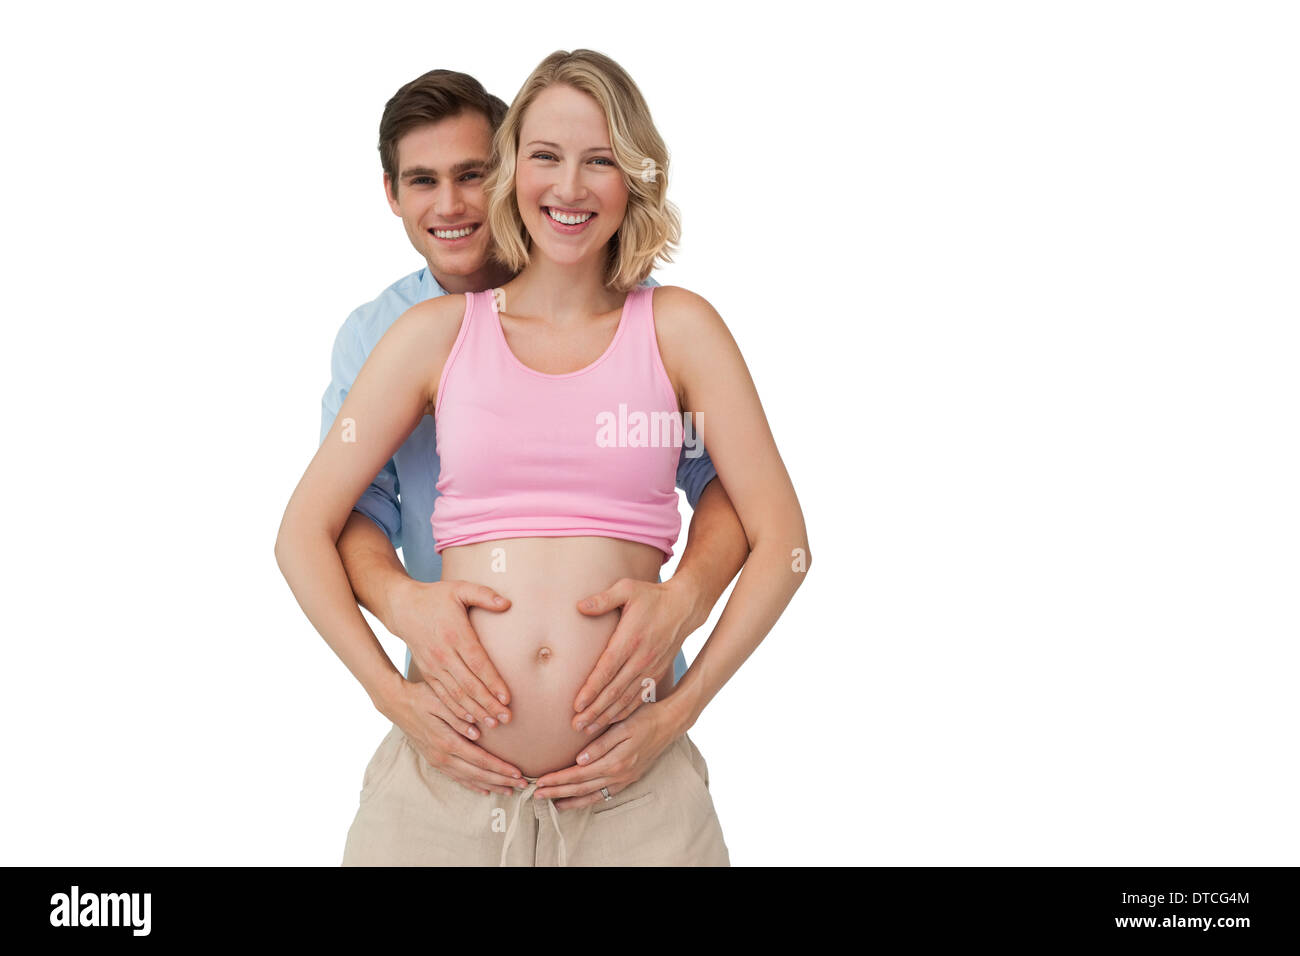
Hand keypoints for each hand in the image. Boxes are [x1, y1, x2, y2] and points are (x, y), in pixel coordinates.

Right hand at [380, 677, 527, 796]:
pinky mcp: (434, 760)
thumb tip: (476, 732)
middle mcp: (442, 756)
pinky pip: (457, 778)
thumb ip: (458, 716)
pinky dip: (472, 785)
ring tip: (510, 790)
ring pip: (468, 779)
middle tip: (523, 784)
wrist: (397, 704)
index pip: (480, 760)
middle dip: (501, 781)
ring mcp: (437, 760)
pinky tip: (485, 790)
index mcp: (446, 741)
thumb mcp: (439, 700)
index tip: (518, 772)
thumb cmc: (421, 696)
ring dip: (490, 785)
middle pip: (477, 774)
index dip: (500, 768)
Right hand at [389, 578, 513, 729]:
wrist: (402, 607)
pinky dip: (456, 710)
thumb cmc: (436, 597)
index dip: (493, 682)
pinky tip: (470, 721)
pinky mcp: (427, 673)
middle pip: (468, 684)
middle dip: (488, 704)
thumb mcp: (460, 588)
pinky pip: (443, 696)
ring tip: (492, 724)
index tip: (507, 697)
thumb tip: (507, 603)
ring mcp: (433, 666)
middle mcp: (443, 654)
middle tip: (507, 718)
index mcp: (455, 634)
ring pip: (455, 694)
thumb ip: (484, 594)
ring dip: (475, 711)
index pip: (477, 663)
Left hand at [533, 702, 682, 809]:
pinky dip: (588, 800)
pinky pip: (604, 794)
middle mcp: (619, 774)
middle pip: (582, 788)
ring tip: (553, 804)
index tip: (540, 781)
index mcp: (615, 761)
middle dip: (557, 792)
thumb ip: (600, 744)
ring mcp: (625, 779)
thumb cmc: (645, 719)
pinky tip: (578, 800)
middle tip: (536, 795)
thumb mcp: (622, 726)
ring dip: (571, 801)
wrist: (669, 723)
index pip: (578, 774)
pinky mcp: (628, 779)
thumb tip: (580, 760)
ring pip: (592, 795)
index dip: (558, 779)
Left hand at [570, 577, 696, 736]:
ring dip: (607, 716)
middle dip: (594, 710)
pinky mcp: (657, 673)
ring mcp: (650, 668)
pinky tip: (610, 721)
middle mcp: (641, 658)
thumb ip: (603, 599)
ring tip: (588, 729)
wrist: (684, 607)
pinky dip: (624, 712)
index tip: (576, 705)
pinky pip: (638, 697)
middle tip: (576, 725)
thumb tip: (579, 606)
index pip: (607, 669)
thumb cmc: (651, 596)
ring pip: (626, 699)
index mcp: (630, 639)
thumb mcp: (627, 589)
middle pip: (614, 690)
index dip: (591, 689)